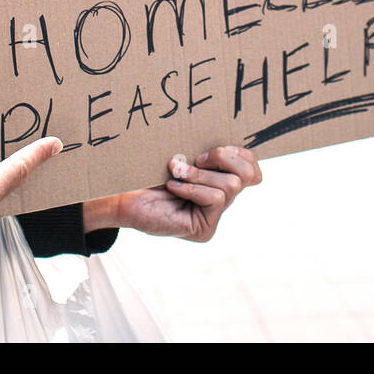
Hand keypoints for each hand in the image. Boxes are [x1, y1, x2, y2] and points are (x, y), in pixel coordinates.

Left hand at [104, 146, 261, 242]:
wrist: (120, 193)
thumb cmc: (148, 171)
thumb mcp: (185, 156)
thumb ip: (209, 155)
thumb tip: (232, 144)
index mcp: (219, 181)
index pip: (252, 171)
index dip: (242, 155)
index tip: (215, 146)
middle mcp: (220, 202)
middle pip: (247, 175)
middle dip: (222, 158)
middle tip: (197, 158)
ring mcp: (212, 218)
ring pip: (229, 186)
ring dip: (199, 174)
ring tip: (175, 172)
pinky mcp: (203, 230)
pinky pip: (214, 199)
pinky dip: (192, 187)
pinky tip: (172, 187)